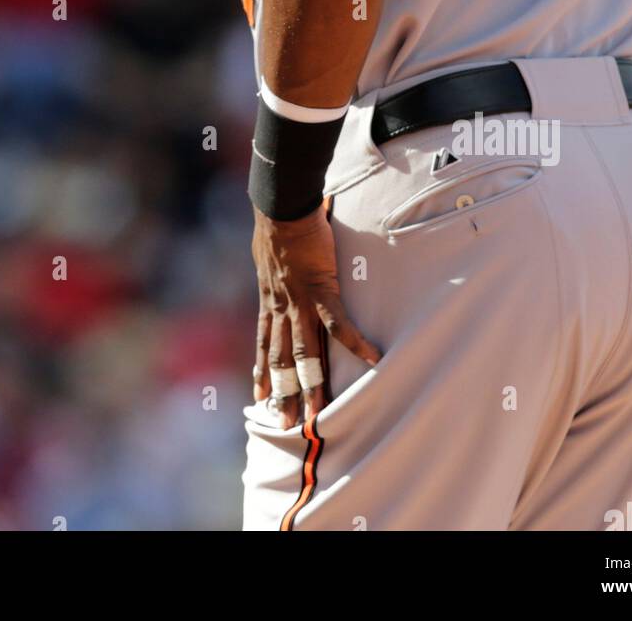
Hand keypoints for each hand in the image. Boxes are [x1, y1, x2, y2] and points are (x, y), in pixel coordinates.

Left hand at [251, 202, 381, 428]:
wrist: (281, 207)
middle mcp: (280, 307)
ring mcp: (299, 301)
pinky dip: (355, 342)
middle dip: (283, 392)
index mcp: (269, 299)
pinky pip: (338, 323)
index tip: (259, 397)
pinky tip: (372, 360)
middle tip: (285, 424)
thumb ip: (272, 270)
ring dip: (311, 383)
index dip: (262, 372)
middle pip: (282, 359)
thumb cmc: (276, 224)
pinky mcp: (320, 289)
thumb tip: (273, 268)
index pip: (264, 344)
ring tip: (316, 412)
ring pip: (304, 352)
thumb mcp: (266, 255)